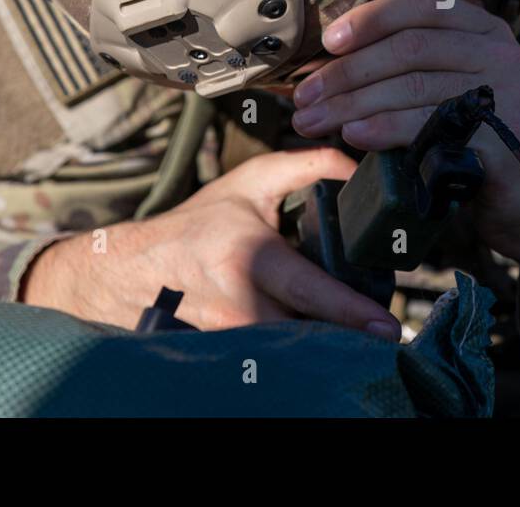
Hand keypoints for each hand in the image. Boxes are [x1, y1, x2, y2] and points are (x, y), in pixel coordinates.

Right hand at [21, 147, 401, 337]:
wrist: (132, 270)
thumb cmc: (196, 224)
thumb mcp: (251, 181)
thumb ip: (307, 165)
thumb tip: (357, 164)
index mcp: (253, 259)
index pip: (311, 292)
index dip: (352, 312)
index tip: (387, 327)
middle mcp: (244, 304)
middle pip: (311, 334)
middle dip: (350, 338)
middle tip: (386, 338)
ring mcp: (236, 335)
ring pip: (295, 350)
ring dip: (326, 346)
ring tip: (358, 341)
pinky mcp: (230, 353)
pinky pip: (275, 355)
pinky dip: (298, 351)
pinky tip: (319, 343)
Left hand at [290, 0, 519, 295]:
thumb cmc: (478, 145)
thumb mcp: (452, 91)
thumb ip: (411, 66)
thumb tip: (331, 59)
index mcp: (487, 32)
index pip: (422, 6)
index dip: (369, 19)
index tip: (328, 41)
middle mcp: (503, 54)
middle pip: (409, 48)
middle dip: (346, 72)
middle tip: (304, 97)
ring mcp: (508, 95)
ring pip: (412, 86)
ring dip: (351, 104)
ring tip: (313, 121)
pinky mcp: (502, 139)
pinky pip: (429, 126)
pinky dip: (383, 128)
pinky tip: (354, 136)